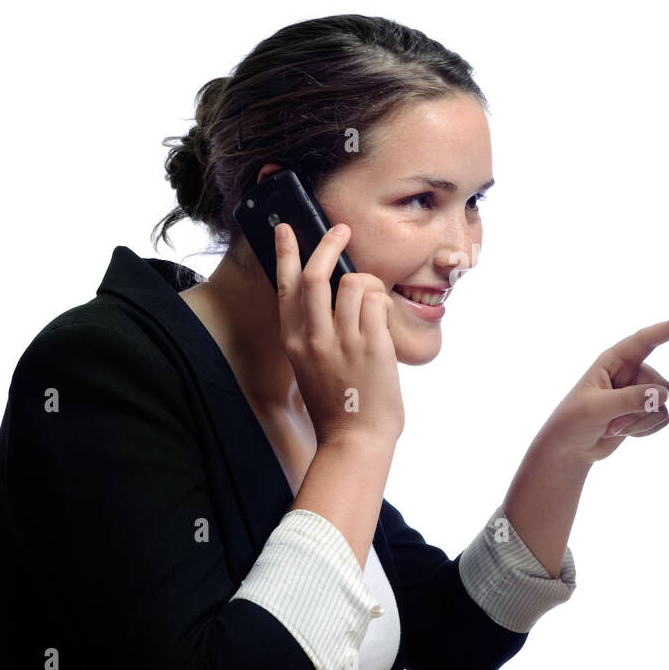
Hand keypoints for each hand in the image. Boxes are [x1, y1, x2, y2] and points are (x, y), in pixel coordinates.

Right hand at [274, 221, 404, 448]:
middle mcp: (314, 338)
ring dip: (369, 284)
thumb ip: (316, 334)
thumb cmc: (337, 406)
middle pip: (316, 274)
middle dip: (329, 244)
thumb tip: (335, 300)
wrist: (354, 440)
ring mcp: (343, 341)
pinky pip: (378, 303)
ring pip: (353, 283)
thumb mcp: (312, 366)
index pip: (285, 286)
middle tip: (341, 230)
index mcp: (294, 342)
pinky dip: (383, 304)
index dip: (285, 253)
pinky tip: (383, 323)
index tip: (286, 229)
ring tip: (374, 305)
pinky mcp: (372, 346)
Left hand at [537, 309, 668, 465]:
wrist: (571, 447)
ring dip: (639, 422)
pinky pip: (662, 419)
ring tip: (613, 427)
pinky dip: (645, 431)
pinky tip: (624, 432)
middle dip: (640, 409)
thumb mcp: (596, 408)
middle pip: (659, 384)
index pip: (645, 340)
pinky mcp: (645, 411)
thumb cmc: (574, 421)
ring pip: (662, 405)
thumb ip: (629, 399)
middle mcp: (630, 372)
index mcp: (614, 360)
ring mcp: (639, 391)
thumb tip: (663, 395)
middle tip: (611, 421)